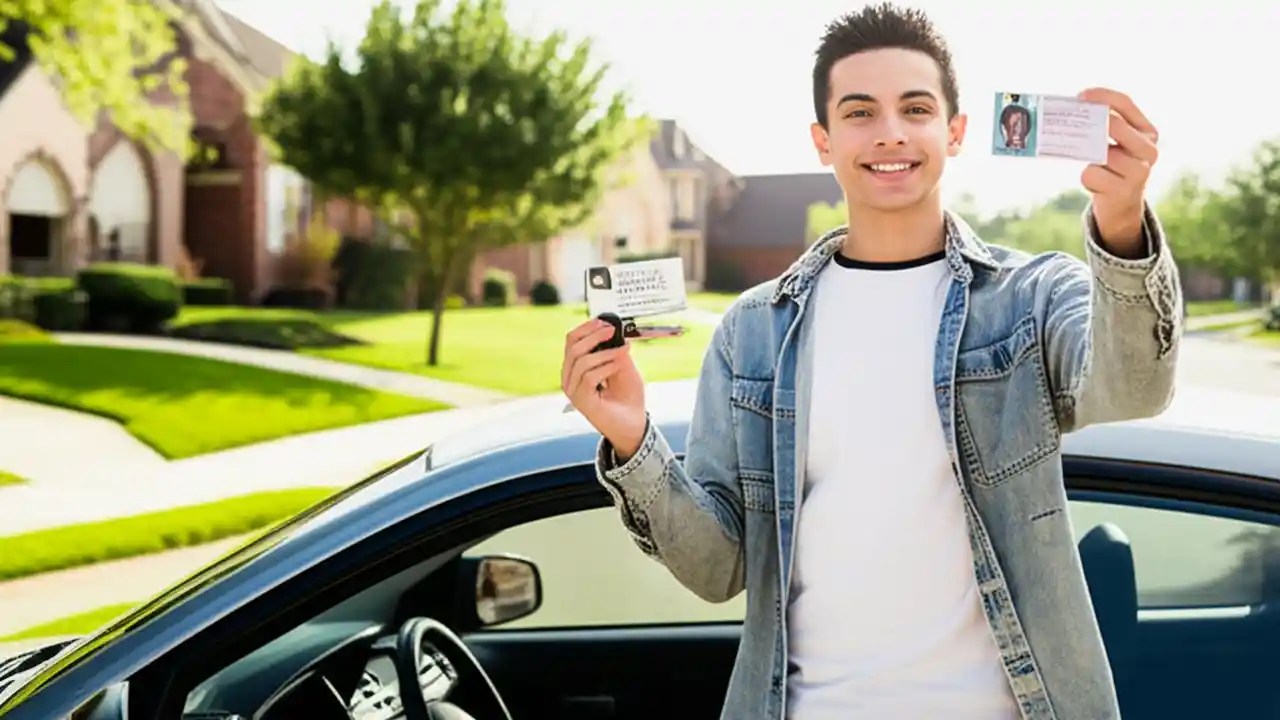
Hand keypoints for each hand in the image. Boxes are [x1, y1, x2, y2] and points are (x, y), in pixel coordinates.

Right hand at [562, 318, 647, 459]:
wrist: (634, 424)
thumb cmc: (627, 397)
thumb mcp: (623, 366)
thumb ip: (615, 349)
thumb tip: (611, 330)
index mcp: (576, 367)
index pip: (572, 340)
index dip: (587, 327)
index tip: (605, 322)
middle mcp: (570, 377)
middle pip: (573, 346)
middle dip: (594, 335)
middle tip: (613, 331)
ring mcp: (573, 390)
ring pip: (581, 360)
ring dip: (605, 352)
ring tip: (623, 351)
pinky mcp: (581, 400)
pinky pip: (589, 376)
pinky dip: (606, 367)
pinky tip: (619, 365)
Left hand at [1077, 87, 1158, 255]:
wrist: (1122, 204)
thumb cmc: (1113, 166)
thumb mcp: (1115, 144)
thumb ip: (1102, 127)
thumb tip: (1072, 110)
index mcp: (1148, 132)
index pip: (1126, 104)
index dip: (1103, 96)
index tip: (1081, 95)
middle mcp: (1149, 150)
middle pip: (1116, 126)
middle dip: (1094, 120)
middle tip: (1075, 119)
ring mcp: (1139, 172)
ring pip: (1102, 153)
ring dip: (1088, 157)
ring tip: (1094, 164)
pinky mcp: (1122, 191)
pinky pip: (1091, 175)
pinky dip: (1086, 177)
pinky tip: (1095, 183)